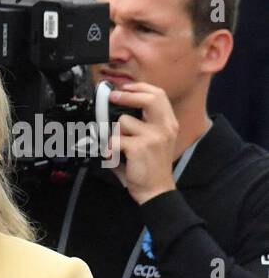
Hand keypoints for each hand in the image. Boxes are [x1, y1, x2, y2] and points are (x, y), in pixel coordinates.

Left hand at [107, 82, 181, 203]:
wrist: (156, 190)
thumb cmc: (151, 166)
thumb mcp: (155, 141)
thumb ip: (143, 124)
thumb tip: (119, 110)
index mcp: (168, 124)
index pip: (158, 95)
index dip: (140, 88)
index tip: (124, 89)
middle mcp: (165, 127)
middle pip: (149, 98)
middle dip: (127, 96)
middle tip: (112, 98)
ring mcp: (153, 136)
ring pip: (123, 122)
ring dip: (114, 134)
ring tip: (118, 147)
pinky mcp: (140, 147)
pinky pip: (115, 140)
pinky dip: (109, 149)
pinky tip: (114, 157)